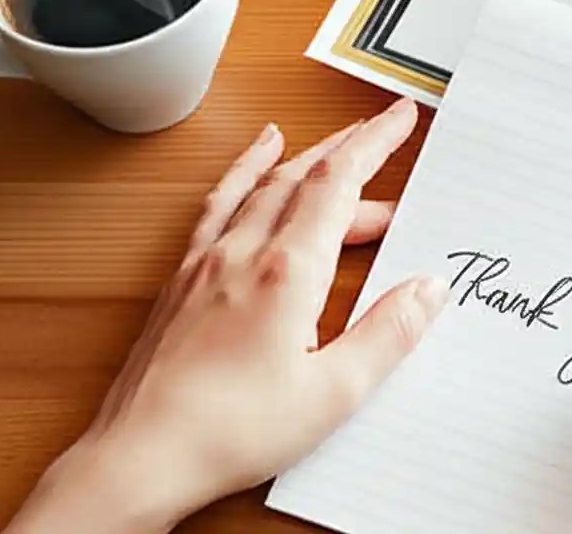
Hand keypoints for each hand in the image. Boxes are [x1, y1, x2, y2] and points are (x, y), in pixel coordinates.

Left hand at [5, 98, 449, 532]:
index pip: (339, 184)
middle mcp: (243, 252)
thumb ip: (387, 334)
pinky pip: (219, 205)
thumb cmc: (231, 432)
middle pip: (303, 175)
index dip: (374, 144)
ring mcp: (206, 261)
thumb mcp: (334, 393)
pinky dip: (242, 175)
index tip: (399, 118)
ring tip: (332, 142)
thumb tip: (428, 289)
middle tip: (383, 131)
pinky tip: (252, 166)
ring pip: (261, 185)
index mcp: (288, 273)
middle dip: (349, 146)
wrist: (143, 455)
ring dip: (303, 158)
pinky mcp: (182, 279)